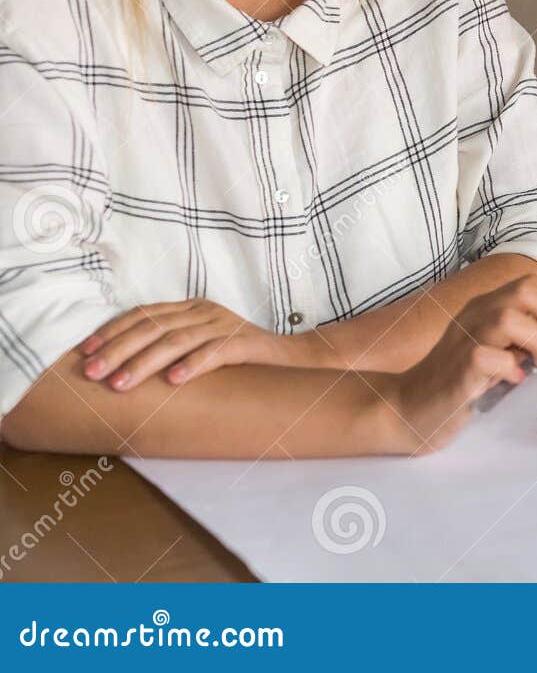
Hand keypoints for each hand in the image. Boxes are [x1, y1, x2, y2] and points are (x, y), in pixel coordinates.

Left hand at [77, 299, 317, 390]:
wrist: (294, 361)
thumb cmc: (239, 361)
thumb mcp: (200, 347)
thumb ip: (170, 348)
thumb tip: (117, 368)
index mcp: (192, 309)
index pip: (144, 313)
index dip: (112, 331)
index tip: (85, 352)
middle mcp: (206, 312)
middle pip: (154, 327)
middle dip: (118, 350)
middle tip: (93, 374)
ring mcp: (227, 325)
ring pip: (177, 340)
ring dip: (144, 363)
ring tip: (120, 385)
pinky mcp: (247, 343)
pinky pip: (215, 352)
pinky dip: (193, 365)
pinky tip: (174, 381)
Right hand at [383, 275, 536, 452]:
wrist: (409, 409)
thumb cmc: (460, 382)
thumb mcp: (504, 357)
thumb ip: (534, 344)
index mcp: (487, 308)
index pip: (531, 286)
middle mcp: (475, 316)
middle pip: (524, 290)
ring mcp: (463, 339)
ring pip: (508, 317)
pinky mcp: (457, 370)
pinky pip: (488, 357)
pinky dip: (510, 368)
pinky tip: (514, 379)